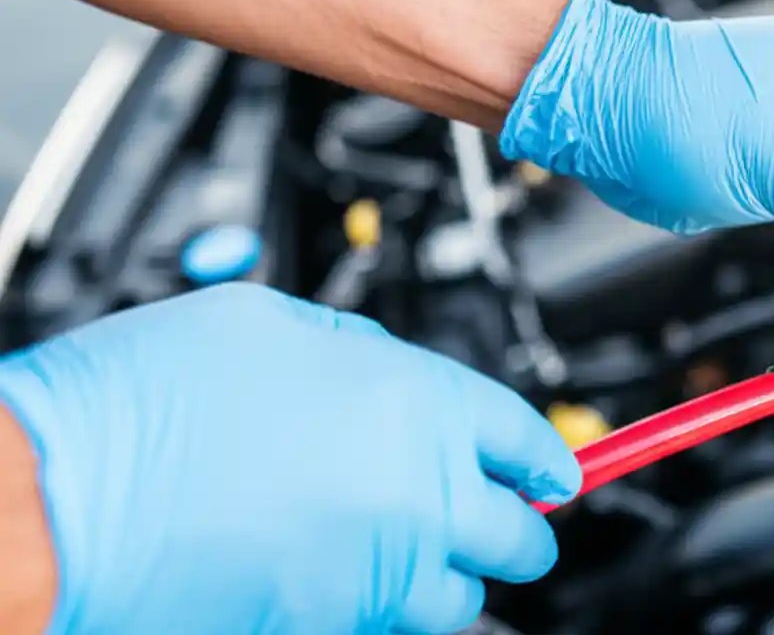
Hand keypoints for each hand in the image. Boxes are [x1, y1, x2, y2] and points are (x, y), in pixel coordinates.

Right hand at [0, 284, 578, 633]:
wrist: (64, 497)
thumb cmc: (152, 397)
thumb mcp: (273, 324)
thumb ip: (361, 354)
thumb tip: (399, 377)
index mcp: (414, 401)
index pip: (523, 439)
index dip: (546, 458)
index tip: (556, 474)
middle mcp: (417, 491)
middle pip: (517, 536)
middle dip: (512, 527)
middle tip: (494, 517)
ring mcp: (379, 571)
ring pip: (460, 596)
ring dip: (447, 573)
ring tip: (401, 545)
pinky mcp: (335, 627)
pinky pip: (393, 626)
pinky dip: (387, 605)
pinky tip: (342, 570)